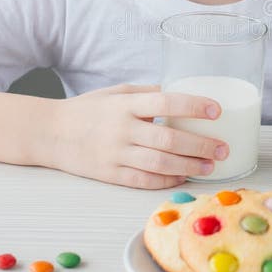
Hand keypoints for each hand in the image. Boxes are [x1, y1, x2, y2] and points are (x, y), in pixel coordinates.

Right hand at [49, 83, 228, 188]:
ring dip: (189, 166)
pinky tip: (183, 176)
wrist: (49, 133)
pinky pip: (143, 180)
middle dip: (200, 145)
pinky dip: (166, 179)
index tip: (216, 110)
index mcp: (125, 105)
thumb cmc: (86, 110)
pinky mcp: (110, 174)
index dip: (193, 106)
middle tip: (222, 148)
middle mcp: (122, 129)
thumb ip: (146, 93)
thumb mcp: (115, 92)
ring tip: (210, 166)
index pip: (165, 102)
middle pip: (168, 139)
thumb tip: (179, 92)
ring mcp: (115, 154)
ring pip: (159, 163)